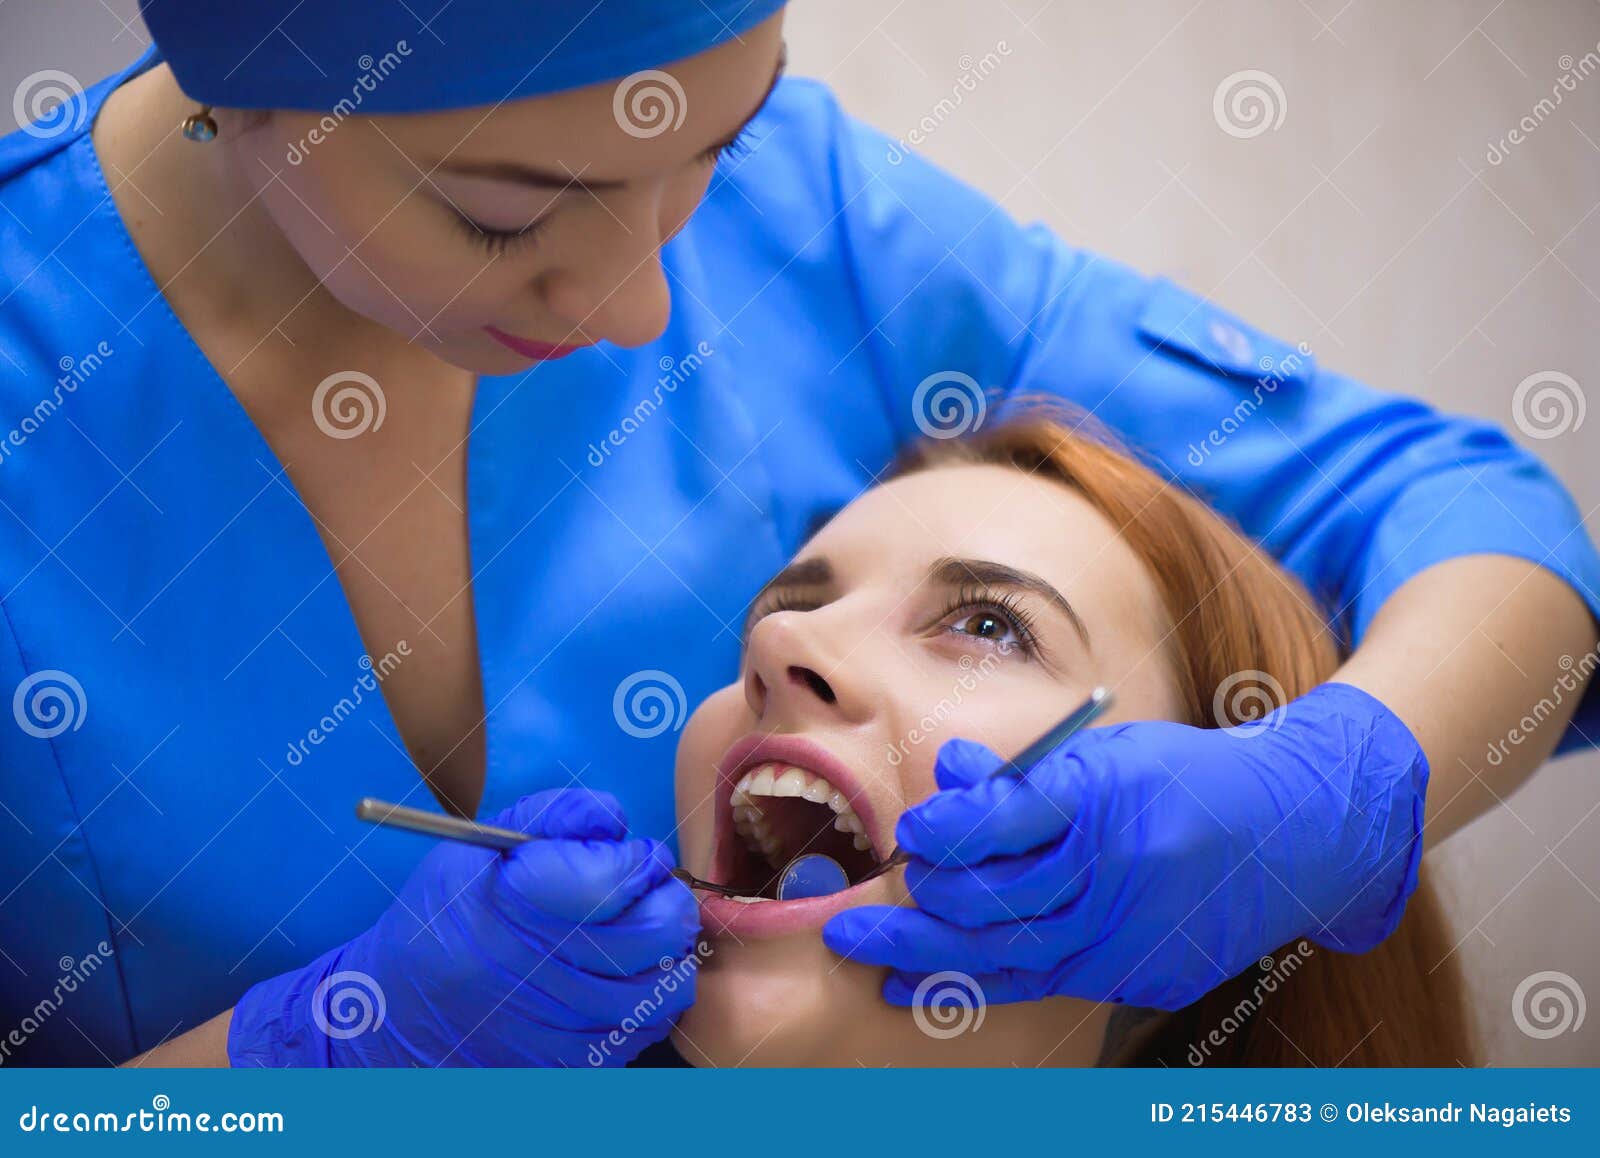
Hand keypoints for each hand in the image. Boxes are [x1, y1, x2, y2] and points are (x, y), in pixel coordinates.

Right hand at [228, 789, 700, 1065]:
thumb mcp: (475, 849)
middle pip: (660, 930)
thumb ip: (551, 816)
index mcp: (519, 907)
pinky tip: (624, 974)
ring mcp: (563, 1025)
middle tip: (647, 887)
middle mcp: (545, 971)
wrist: (396, 1016)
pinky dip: (652, 995)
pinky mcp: (573, 1062)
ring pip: (666, 983)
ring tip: (639, 930)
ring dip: (668, 948)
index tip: (630, 852)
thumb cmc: (440, 919)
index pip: (620, 877)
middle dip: (667, 896)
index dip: (639, 856)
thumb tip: (614, 816)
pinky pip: (648, 1027)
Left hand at [823, 682, 1427, 1010]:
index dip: (947, 829)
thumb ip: (1024, 773)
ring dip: (928, 955)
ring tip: (865, 950)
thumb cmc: (1187, 779)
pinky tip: (923, 984)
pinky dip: (978, 983)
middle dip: (918, 905)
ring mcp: (1129, 934)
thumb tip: (949, 773)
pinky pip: (1043, 983)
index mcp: (1105, 801)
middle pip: (996, 899)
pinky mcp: (1138, 973)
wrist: (1295, 833)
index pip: (1005, 819)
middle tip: (856, 908)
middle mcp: (1115, 873)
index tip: (909, 833)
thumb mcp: (1108, 753)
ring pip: (1010, 954)